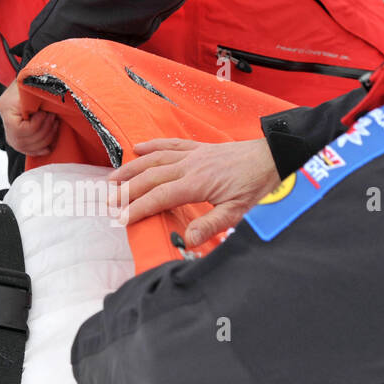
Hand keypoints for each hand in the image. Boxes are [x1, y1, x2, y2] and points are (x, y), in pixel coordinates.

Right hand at [0, 79, 59, 156]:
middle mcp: (5, 125)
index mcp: (6, 109)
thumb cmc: (29, 83)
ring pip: (28, 148)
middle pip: (25, 141)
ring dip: (46, 138)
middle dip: (45, 131)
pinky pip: (29, 151)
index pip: (20, 129)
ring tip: (55, 124)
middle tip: (54, 117)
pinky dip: (41, 149)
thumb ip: (32, 95)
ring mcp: (11, 135)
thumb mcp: (29, 85)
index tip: (46, 113)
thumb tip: (42, 102)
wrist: (25, 86)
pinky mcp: (18, 141)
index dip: (37, 124)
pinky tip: (50, 146)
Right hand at [110, 138, 280, 244]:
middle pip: (150, 176)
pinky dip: (152, 146)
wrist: (275, 157)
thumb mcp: (239, 212)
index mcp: (198, 183)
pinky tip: (138, 149)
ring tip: (113, 179)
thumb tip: (188, 239)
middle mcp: (191, 165)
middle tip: (108, 202)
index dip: (138, 208)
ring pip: (155, 159)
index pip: (160, 196)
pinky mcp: (200, 148)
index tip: (122, 218)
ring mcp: (194, 154)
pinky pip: (170, 144)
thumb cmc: (258, 185)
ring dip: (132, 168)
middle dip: (127, 189)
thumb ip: (212, 224)